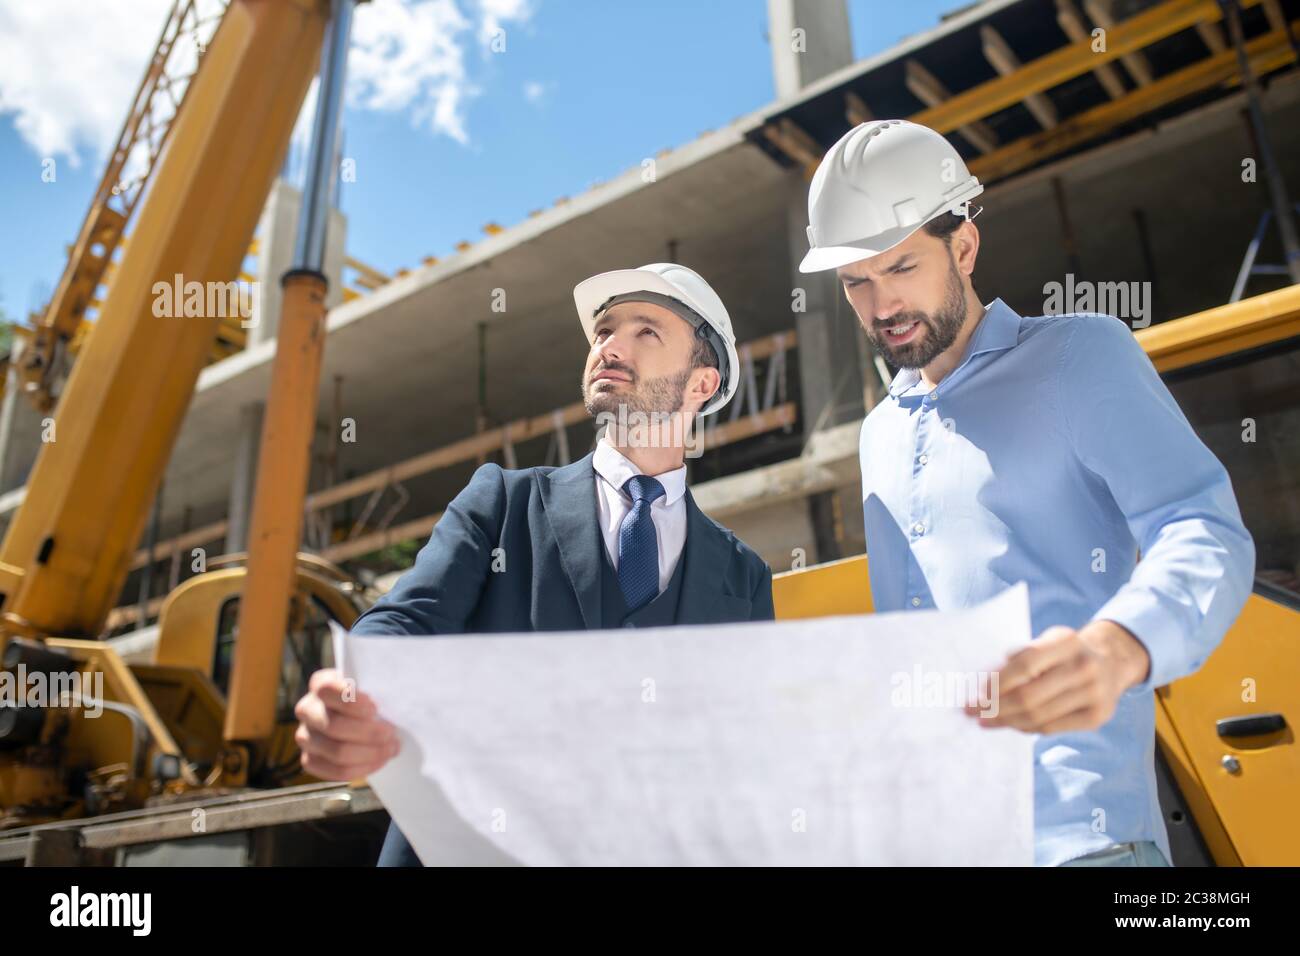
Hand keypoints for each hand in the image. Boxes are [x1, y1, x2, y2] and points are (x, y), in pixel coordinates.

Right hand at [294, 668, 400, 779]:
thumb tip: (392, 704)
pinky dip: (362, 768)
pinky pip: (335, 771)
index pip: (327, 690)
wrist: (361, 716)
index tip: (375, 708)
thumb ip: (377, 689)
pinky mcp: (310, 759)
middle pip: (335, 726)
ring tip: (390, 749)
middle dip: (370, 733)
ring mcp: (305, 736)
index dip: (351, 702)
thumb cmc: (371, 697)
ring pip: (337, 752)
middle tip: (392, 734)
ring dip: (370, 753)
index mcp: (321, 684)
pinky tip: (378, 761)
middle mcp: (307, 709)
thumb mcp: (372, 684)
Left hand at [966, 620, 1149, 733]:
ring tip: (986, 721)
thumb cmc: (1066, 652)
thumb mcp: (1047, 641)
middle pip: (1029, 696)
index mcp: (1067, 642)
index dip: (997, 682)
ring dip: (1006, 721)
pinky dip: (1026, 728)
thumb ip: (1020, 657)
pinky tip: (1012, 725)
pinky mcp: (1097, 717)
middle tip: (972, 712)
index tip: (976, 693)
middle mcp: (1084, 668)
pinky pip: (1051, 728)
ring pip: (1038, 717)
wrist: (1112, 661)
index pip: (1025, 665)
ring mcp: (1094, 694)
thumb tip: (983, 683)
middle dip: (995, 707)